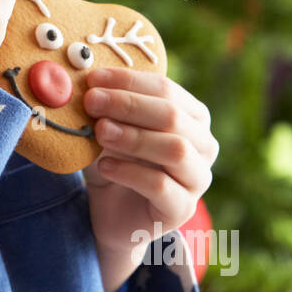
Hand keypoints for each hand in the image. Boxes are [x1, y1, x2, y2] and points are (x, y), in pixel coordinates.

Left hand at [81, 66, 218, 273]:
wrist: (111, 213)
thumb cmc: (114, 161)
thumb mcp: (107, 128)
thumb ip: (105, 107)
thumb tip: (87, 83)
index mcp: (192, 116)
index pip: (166, 89)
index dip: (128, 82)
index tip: (93, 79)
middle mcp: (204, 145)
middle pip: (172, 116)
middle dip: (128, 105)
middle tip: (92, 102)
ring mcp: (197, 179)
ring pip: (176, 150)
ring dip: (133, 137)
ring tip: (100, 132)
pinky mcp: (182, 209)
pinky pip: (162, 186)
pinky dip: (129, 172)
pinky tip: (104, 166)